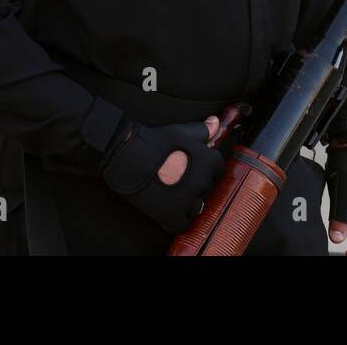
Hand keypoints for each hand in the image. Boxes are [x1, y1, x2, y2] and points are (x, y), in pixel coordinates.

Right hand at [102, 116, 223, 231]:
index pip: (218, 169)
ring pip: (197, 206)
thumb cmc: (155, 142)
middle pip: (206, 188)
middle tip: (180, 181)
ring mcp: (188, 200)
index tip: (195, 169)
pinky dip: (177, 220)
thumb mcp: (182, 133)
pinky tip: (168, 212)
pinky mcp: (172, 214)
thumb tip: (215, 122)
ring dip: (189, 203)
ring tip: (175, 196)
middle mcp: (201, 182)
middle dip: (196, 185)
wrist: (129, 157)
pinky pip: (182, 223)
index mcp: (207, 161)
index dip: (207, 168)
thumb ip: (203, 130)